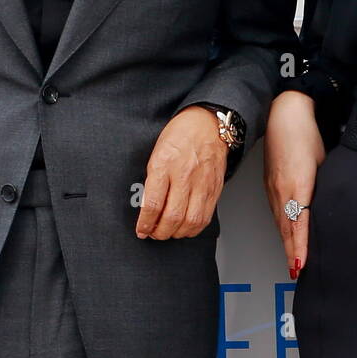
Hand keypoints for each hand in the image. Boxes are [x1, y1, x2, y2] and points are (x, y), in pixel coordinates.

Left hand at [136, 105, 226, 239]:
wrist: (208, 124)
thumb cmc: (180, 135)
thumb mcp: (157, 153)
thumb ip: (153, 179)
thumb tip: (147, 207)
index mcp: (164, 165)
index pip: (152, 203)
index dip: (145, 223)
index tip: (141, 230)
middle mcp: (185, 176)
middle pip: (172, 217)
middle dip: (159, 232)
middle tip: (153, 233)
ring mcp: (202, 183)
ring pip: (190, 221)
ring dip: (176, 233)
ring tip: (168, 232)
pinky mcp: (215, 188)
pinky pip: (205, 217)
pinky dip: (194, 228)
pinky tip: (185, 227)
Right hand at [264, 90, 325, 278]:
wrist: (282, 115)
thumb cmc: (305, 133)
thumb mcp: (323, 159)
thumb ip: (326, 184)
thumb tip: (332, 203)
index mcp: (297, 184)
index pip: (299, 222)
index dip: (300, 245)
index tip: (301, 264)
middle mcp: (282, 190)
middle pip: (287, 228)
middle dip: (292, 252)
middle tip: (296, 274)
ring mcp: (274, 189)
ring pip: (281, 222)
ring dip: (287, 244)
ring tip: (293, 264)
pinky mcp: (271, 186)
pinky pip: (278, 212)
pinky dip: (283, 229)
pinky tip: (287, 238)